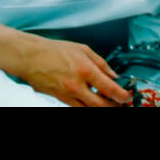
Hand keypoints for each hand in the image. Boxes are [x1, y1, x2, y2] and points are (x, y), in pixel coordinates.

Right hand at [0, 25, 129, 106]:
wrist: (31, 57)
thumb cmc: (55, 50)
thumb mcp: (83, 50)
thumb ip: (101, 63)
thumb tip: (114, 75)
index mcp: (85, 69)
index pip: (109, 88)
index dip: (122, 95)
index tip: (128, 96)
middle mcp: (77, 85)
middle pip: (101, 104)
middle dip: (115, 106)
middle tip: (122, 104)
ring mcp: (67, 94)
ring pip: (89, 109)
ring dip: (102, 108)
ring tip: (110, 104)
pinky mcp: (60, 99)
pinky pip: (78, 108)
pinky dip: (88, 107)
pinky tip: (94, 103)